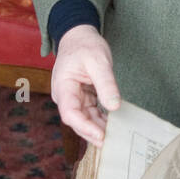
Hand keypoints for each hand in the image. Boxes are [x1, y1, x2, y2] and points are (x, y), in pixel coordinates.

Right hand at [51, 24, 120, 146]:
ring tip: (116, 136)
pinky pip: (90, 112)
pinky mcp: (81, 97)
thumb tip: (114, 106)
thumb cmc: (85, 45)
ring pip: (84, 119)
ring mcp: (73, 97)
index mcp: (63, 86)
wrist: (78, 36)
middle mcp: (65, 95)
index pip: (70, 113)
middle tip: (112, 142)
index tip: (101, 135)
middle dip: (93, 132)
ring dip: (98, 128)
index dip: (85, 127)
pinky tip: (114, 124)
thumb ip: (106, 83)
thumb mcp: (99, 61)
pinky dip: (101, 119)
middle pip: (77, 120)